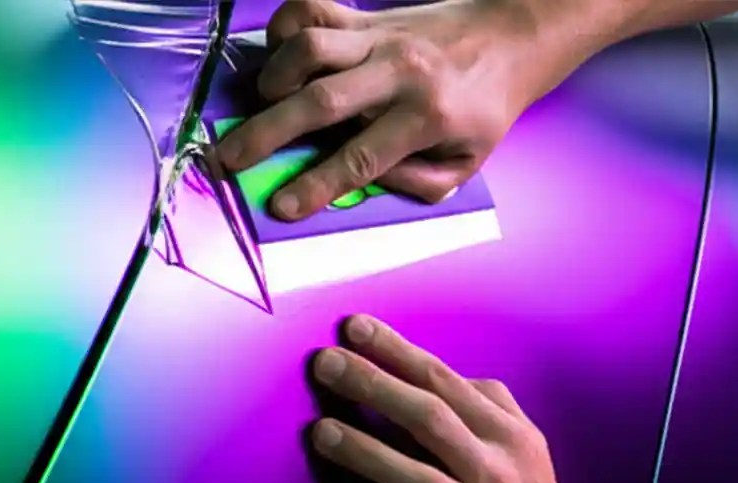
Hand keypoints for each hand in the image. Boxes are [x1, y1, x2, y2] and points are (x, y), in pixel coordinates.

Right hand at [216, 0, 598, 220]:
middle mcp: (399, 73)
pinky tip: (279, 55)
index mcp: (426, 117)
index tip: (280, 208)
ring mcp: (380, 38)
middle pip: (321, 102)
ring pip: (312, 47)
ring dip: (275, 77)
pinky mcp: (367, 14)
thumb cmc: (481, 111)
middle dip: (267, 134)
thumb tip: (359, 183)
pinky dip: (286, 28)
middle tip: (226, 159)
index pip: (361, 159)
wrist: (511, 38)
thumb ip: (413, 183)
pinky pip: (314, 9)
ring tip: (259, 103)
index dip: (316, 186)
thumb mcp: (464, 165)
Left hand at [309, 314, 602, 482]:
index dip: (397, 351)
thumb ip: (487, 402)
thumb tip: (436, 370)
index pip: (443, 381)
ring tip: (322, 432)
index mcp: (504, 433)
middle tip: (325, 363)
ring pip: (422, 482)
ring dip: (369, 455)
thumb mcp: (523, 441)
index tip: (353, 326)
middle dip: (375, 386)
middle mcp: (494, 469)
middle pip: (430, 419)